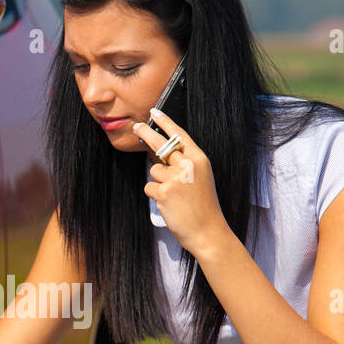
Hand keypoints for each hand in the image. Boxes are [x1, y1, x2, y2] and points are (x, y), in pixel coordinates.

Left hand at [134, 108, 226, 257]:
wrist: (207, 231)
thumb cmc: (203, 206)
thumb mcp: (200, 178)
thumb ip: (183, 163)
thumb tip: (158, 150)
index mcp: (199, 160)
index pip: (180, 135)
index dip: (166, 122)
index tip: (154, 112)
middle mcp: (187, 165)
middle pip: (161, 144)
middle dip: (146, 133)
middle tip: (136, 127)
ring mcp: (175, 178)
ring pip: (153, 171)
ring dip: (158, 181)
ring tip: (174, 195)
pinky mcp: (163, 192)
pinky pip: (149, 187)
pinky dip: (155, 196)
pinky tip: (169, 204)